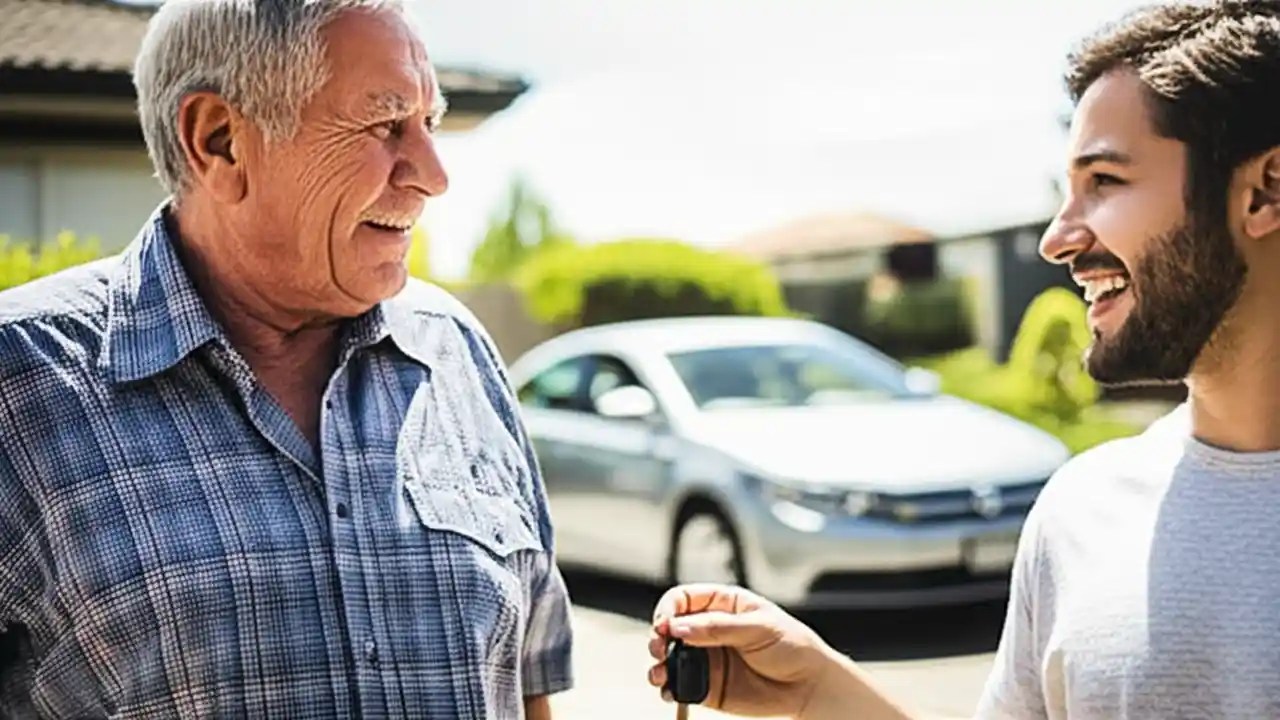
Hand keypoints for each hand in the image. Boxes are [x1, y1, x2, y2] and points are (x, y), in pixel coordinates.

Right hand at [646, 583, 845, 717]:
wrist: (809, 686)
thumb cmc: (793, 646)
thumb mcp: (759, 627)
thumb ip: (718, 627)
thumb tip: (680, 627)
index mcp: (722, 605)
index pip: (683, 598)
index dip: (669, 608)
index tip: (666, 624)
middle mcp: (709, 630)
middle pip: (670, 627)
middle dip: (658, 637)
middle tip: (660, 647)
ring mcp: (707, 658)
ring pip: (669, 658)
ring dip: (659, 664)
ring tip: (660, 673)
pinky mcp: (708, 686)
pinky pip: (680, 686)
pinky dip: (670, 688)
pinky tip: (671, 690)